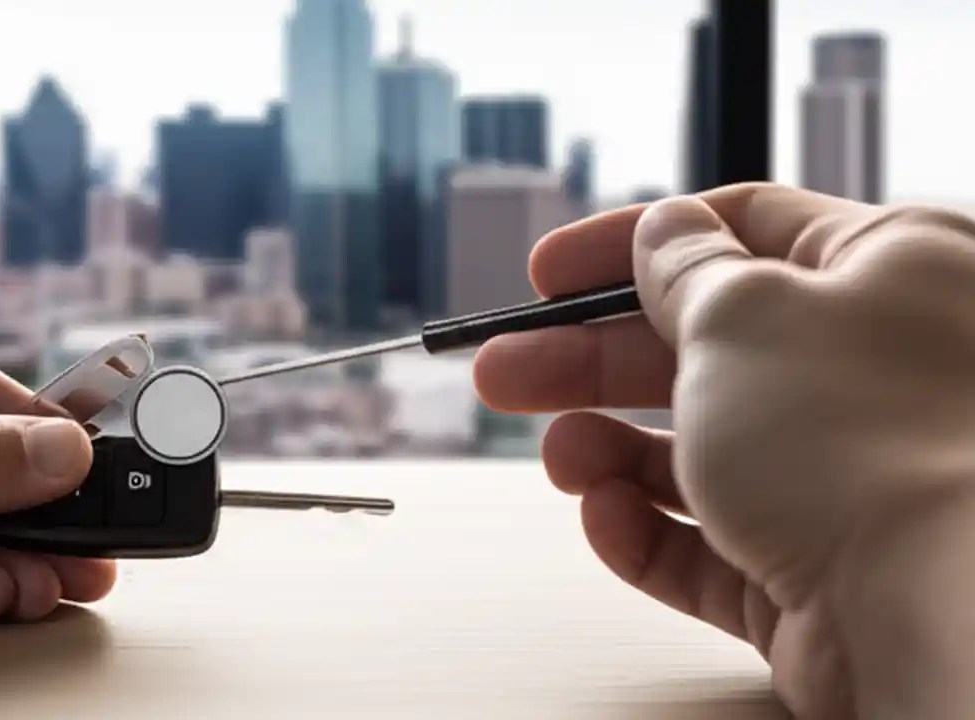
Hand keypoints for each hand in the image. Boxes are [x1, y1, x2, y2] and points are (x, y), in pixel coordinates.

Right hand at [473, 183, 974, 717]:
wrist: (943, 622)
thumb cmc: (862, 442)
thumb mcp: (742, 316)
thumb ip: (685, 270)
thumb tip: (664, 233)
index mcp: (889, 271)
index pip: (743, 227)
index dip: (630, 246)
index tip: (545, 274)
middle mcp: (876, 369)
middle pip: (699, 346)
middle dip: (588, 361)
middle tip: (503, 370)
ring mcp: (850, 474)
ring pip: (700, 450)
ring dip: (612, 452)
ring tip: (564, 461)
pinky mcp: (821, 569)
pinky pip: (714, 542)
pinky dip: (651, 532)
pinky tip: (608, 520)